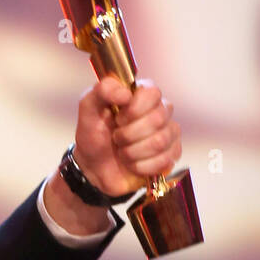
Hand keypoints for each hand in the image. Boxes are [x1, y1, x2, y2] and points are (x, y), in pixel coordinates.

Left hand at [73, 75, 181, 196]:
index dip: (133, 110)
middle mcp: (161, 111)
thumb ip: (102, 91)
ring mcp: (169, 133)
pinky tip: (132, 164)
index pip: (152, 93)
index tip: (117, 119)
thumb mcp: (88, 109)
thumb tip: (126, 94)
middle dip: (128, 134)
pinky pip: (164, 160)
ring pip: (160, 141)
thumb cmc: (93, 136)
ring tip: (122, 152)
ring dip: (132, 152)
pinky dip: (140, 166)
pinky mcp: (172, 154)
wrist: (93, 168)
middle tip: (116, 138)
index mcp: (143, 95)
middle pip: (158, 119)